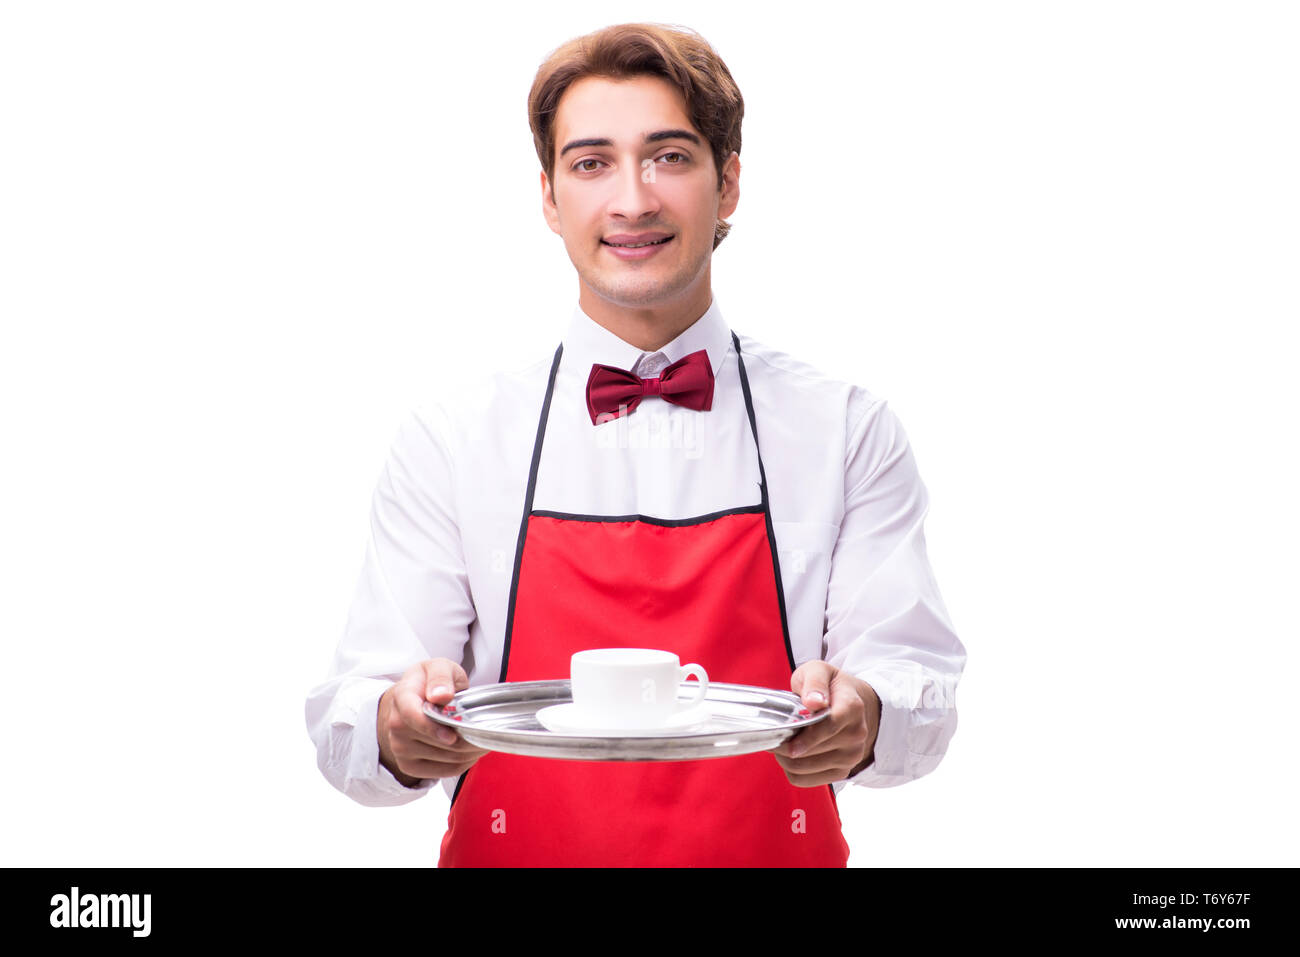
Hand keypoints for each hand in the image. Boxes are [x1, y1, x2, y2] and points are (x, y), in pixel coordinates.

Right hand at [377, 658, 490, 788]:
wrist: (412, 700)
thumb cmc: (428, 683)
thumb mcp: (438, 667)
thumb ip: (440, 677)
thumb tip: (441, 695)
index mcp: (402, 698)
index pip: (413, 716)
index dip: (434, 728)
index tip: (452, 734)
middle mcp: (397, 726)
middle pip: (436, 741)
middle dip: (466, 737)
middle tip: (484, 730)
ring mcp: (400, 748)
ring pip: (447, 758)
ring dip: (470, 750)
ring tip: (480, 737)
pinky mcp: (410, 766)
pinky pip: (446, 770)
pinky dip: (465, 762)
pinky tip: (470, 750)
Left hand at [768, 661, 881, 787]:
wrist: (852, 704)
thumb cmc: (830, 687)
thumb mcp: (819, 671)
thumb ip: (815, 683)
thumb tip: (814, 702)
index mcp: (852, 708)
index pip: (829, 727)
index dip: (806, 736)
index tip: (786, 737)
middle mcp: (856, 735)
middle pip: (813, 750)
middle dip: (785, 744)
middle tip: (772, 735)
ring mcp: (851, 756)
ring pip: (805, 767)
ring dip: (785, 758)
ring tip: (779, 742)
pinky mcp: (841, 772)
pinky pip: (805, 780)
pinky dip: (791, 770)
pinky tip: (789, 754)